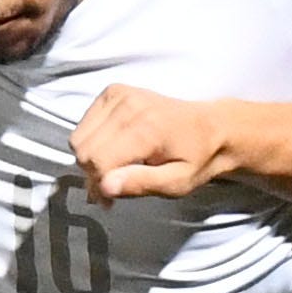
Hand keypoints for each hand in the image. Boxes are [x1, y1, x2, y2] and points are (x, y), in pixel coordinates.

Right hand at [72, 85, 230, 203]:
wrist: (212, 127)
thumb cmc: (196, 159)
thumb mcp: (177, 183)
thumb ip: (141, 184)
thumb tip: (105, 187)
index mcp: (146, 129)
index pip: (98, 161)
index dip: (99, 186)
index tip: (110, 201)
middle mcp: (128, 106)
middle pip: (83, 149)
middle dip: (93, 174)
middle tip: (114, 186)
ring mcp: (119, 94)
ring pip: (78, 137)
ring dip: (91, 158)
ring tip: (115, 167)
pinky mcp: (113, 91)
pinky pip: (84, 123)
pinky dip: (92, 140)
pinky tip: (114, 148)